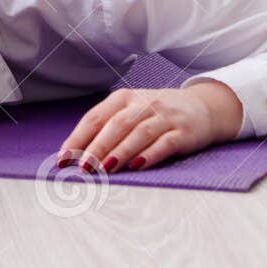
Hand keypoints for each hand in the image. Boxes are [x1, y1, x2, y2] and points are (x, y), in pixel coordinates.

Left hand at [56, 81, 243, 174]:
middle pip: (116, 125)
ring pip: (139, 133)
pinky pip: (165, 143)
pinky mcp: (184, 132)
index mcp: (124, 98)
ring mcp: (165, 117)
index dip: (78, 138)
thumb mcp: (132, 112)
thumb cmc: (157, 114)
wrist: (203, 108)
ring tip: (104, 169)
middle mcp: (144, 104)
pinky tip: (138, 166)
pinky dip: (151, 154)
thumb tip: (76, 155)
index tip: (63, 159)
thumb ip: (107, 128)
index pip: (96, 117)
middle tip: (82, 168)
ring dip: (120, 152)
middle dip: (97, 147)